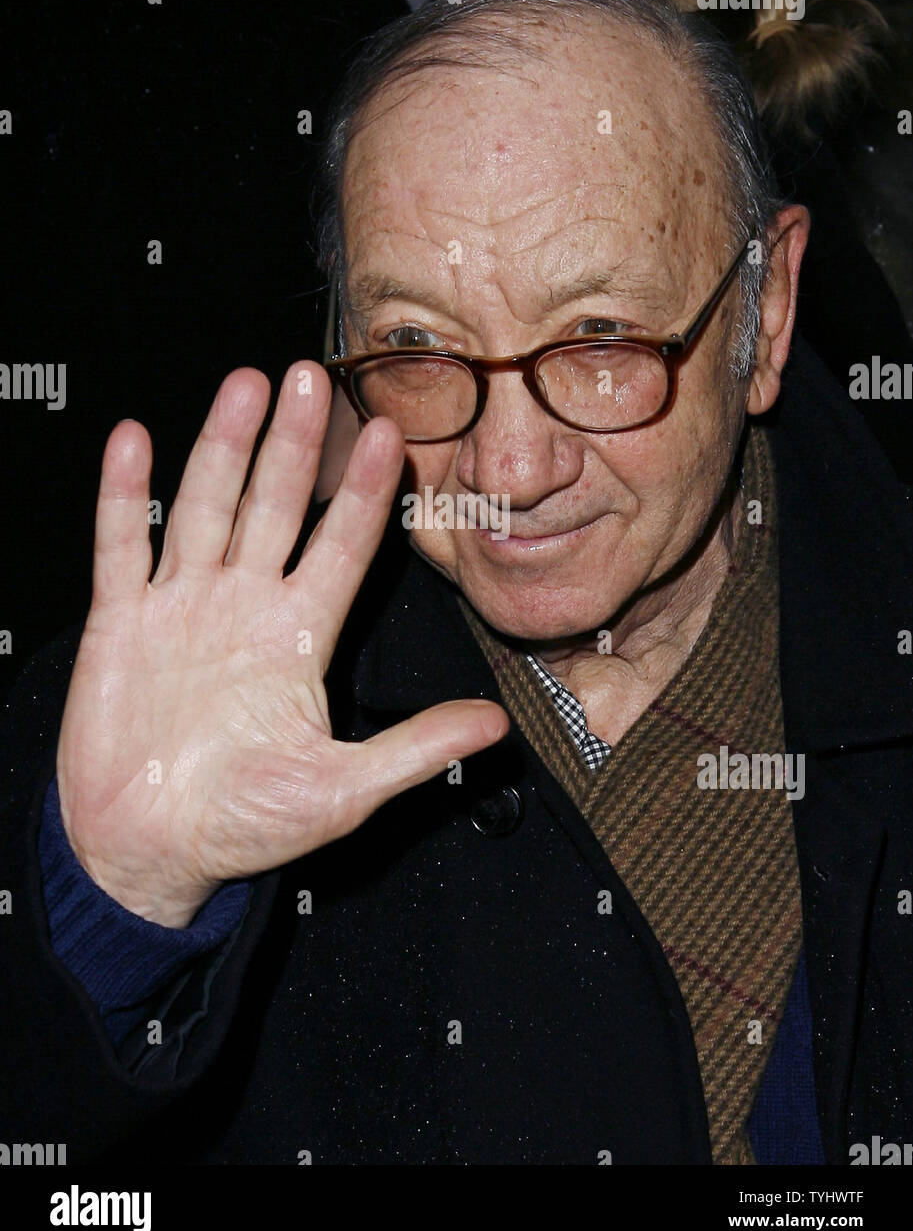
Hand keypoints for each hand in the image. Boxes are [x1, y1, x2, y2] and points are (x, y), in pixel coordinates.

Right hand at [56, 362, 507, 926]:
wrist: (149, 853)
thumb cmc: (243, 825)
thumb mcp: (340, 792)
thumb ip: (413, 751)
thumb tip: (496, 729)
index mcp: (299, 639)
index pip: (343, 548)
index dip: (368, 496)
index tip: (395, 436)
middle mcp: (246, 608)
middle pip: (275, 508)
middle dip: (296, 444)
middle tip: (314, 377)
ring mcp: (184, 608)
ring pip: (206, 507)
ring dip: (223, 447)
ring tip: (245, 386)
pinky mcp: (123, 623)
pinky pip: (123, 546)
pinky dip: (125, 496)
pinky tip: (136, 441)